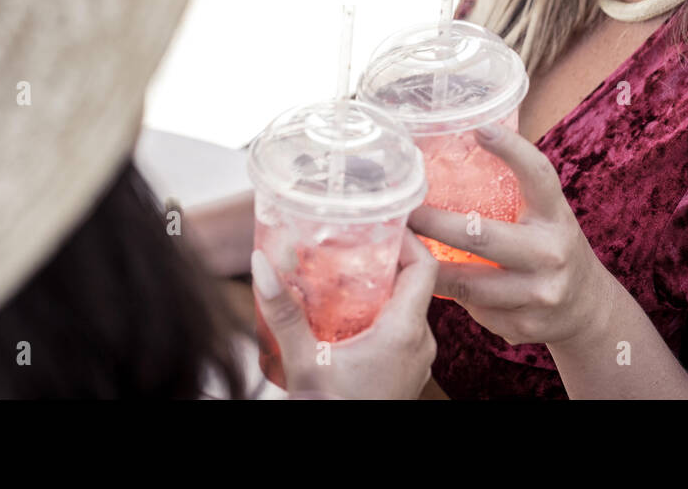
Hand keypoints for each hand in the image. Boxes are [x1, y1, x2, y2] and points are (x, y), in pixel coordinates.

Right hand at [251, 231, 438, 398]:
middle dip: (388, 261)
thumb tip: (262, 263)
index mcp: (406, 331)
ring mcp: (418, 360)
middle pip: (416, 284)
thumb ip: (283, 311)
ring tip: (350, 275)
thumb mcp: (303, 361)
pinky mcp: (407, 373)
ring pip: (411, 308)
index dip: (408, 239)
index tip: (382, 224)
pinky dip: (385, 314)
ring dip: (385, 289)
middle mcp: (421, 343)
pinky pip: (405, 331)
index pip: (425, 266)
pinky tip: (352, 314)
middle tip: (357, 244)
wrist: (342, 463)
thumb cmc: (333, 411)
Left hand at [407, 123, 616, 346]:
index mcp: (556, 216)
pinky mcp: (526, 326)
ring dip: (431, 270)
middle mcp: (552, 253)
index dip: (512, 150)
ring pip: (467, 283)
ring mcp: (541, 294)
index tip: (480, 128)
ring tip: (404, 255)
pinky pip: (474, 310)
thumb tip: (467, 137)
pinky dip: (456, 298)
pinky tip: (446, 290)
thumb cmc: (551, 247)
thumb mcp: (546, 214)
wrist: (588, 308)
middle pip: (480, 237)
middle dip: (434, 224)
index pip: (539, 176)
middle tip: (403, 213)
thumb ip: (516, 188)